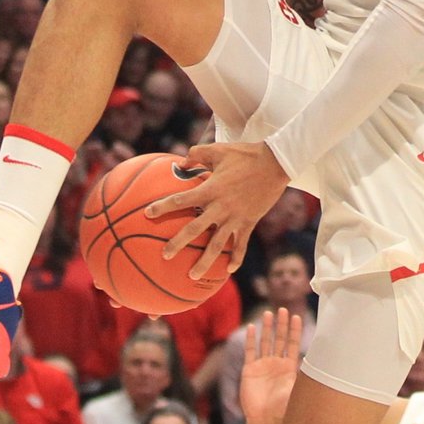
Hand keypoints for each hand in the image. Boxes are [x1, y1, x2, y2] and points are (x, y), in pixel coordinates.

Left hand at [147, 141, 288, 277]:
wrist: (276, 164)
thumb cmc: (245, 154)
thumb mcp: (218, 149)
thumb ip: (196, 154)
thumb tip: (179, 163)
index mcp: (210, 189)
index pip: (181, 200)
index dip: (163, 207)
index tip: (148, 214)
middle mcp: (221, 207)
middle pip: (195, 229)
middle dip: (178, 243)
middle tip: (164, 256)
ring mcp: (236, 218)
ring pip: (217, 244)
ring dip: (205, 261)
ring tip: (192, 275)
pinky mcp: (249, 223)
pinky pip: (241, 245)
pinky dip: (236, 258)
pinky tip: (228, 270)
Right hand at [239, 308, 300, 423]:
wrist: (265, 420)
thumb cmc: (283, 408)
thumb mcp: (297, 390)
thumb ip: (306, 377)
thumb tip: (323, 366)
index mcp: (289, 368)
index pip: (292, 344)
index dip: (294, 331)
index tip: (296, 317)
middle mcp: (276, 364)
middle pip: (279, 340)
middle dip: (281, 325)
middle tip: (283, 309)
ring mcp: (262, 366)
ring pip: (265, 342)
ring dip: (266, 328)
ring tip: (268, 313)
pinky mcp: (249, 370)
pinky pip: (250, 351)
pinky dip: (250, 339)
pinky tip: (251, 327)